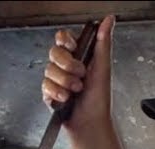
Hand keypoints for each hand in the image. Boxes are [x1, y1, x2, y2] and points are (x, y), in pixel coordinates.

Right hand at [41, 15, 114, 131]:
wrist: (90, 122)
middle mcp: (66, 66)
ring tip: (76, 90)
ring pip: (48, 70)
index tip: (73, 48)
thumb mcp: (103, 67)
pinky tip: (66, 98)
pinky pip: (45, 86)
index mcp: (79, 56)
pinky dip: (56, 93)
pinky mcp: (49, 93)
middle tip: (81, 75)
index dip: (65, 41)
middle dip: (68, 65)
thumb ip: (103, 41)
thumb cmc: (99, 98)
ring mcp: (56, 80)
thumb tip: (109, 20)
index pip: (63, 38)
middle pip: (54, 52)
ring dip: (65, 81)